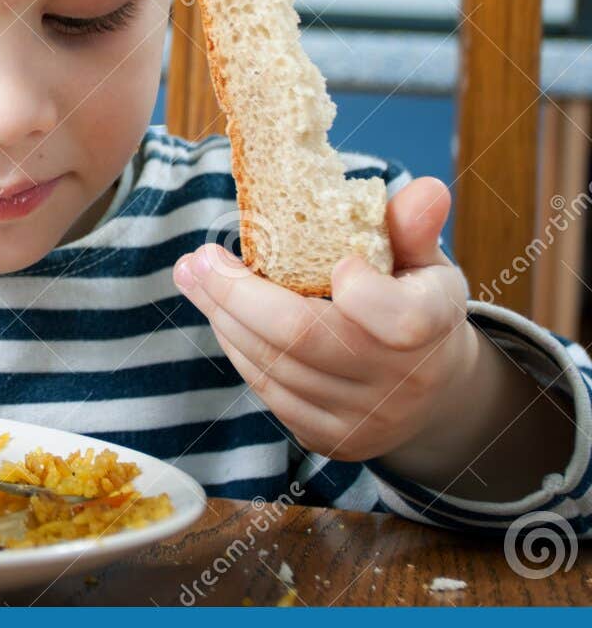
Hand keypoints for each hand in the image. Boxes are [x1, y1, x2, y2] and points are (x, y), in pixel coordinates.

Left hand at [172, 177, 476, 462]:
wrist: (429, 390)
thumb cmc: (415, 304)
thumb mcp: (423, 263)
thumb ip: (412, 227)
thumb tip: (424, 189)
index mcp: (432, 328)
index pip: (397, 317)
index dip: (358, 288)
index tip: (331, 259)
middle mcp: (399, 382)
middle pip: (302, 336)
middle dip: (236, 293)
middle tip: (199, 258)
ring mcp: (363, 418)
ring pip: (274, 365)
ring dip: (224, 317)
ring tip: (195, 277)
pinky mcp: (330, 438)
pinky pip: (269, 391)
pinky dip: (238, 347)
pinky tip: (221, 315)